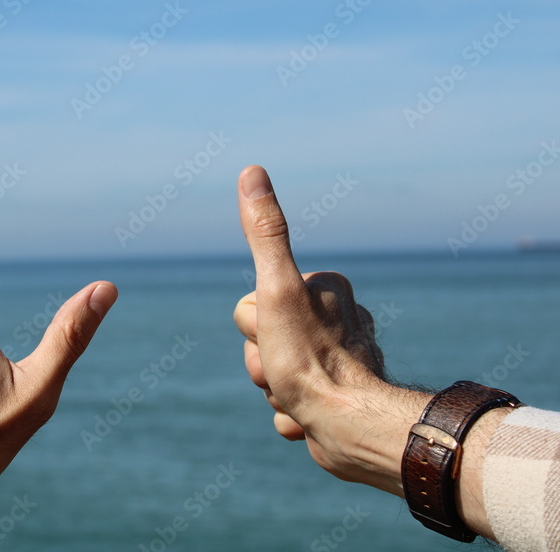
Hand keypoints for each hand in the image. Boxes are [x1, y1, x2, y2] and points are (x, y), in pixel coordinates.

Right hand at [232, 166, 502, 539]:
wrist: (348, 430)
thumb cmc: (308, 359)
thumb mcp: (276, 290)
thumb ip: (265, 233)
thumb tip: (252, 171)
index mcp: (325, 288)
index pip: (253, 302)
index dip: (254, 325)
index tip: (279, 336)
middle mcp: (337, 318)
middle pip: (262, 337)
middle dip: (262, 361)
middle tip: (284, 370)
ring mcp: (338, 359)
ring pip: (273, 371)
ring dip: (275, 390)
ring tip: (298, 396)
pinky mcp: (338, 398)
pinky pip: (294, 403)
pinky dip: (292, 413)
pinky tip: (307, 416)